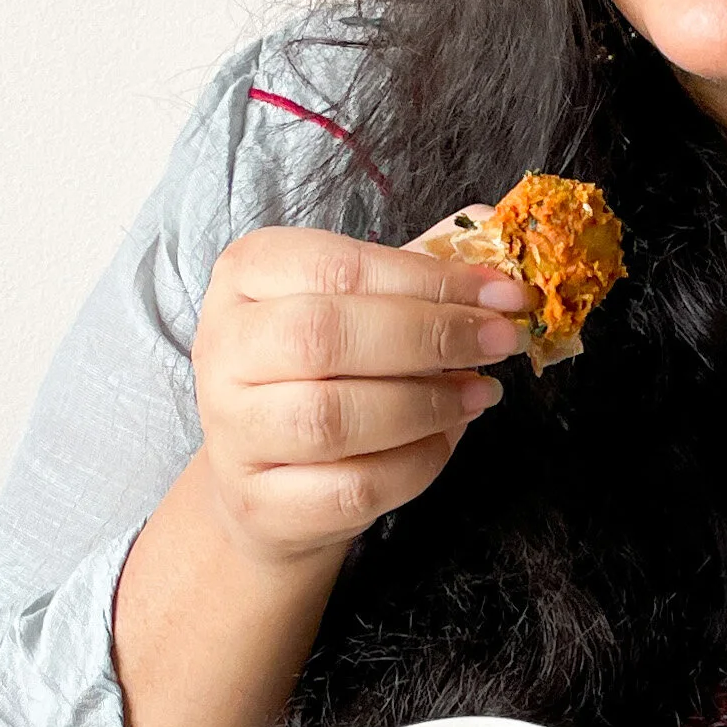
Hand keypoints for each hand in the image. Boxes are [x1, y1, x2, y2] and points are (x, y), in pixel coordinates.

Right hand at [189, 222, 534, 569]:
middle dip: (431, 337)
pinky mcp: (260, 502)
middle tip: (499, 342)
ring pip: (333, 417)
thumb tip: (490, 224)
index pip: (341, 266)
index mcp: (247, 276)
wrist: (264, 477)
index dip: (432, 280)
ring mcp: (233, 431)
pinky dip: (415, 463)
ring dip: (427, 404)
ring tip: (480, 393)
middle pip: (327, 336)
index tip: (502, 294)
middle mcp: (224, 348)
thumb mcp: (359, 304)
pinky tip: (443, 440)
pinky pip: (351, 487)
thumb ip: (417, 266)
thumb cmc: (320, 371)